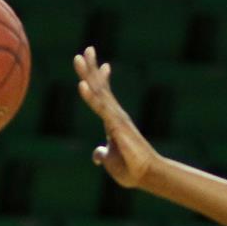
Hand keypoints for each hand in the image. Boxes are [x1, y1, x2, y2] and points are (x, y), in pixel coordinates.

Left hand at [74, 47, 158, 188]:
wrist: (145, 176)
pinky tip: (82, 85)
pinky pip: (100, 108)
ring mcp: (116, 118)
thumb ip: (103, 154)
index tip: (103, 65)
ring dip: (89, 74)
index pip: (104, 96)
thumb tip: (97, 155)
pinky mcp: (116, 126)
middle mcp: (115, 115)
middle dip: (92, 68)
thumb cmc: (130, 169)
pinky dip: (90, 96)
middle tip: (86, 49)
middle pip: (100, 87)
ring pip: (99, 92)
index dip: (100, 79)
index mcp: (113, 121)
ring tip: (80, 56)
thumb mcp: (110, 161)